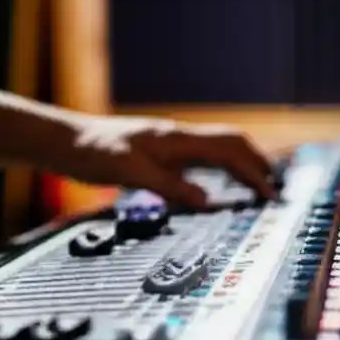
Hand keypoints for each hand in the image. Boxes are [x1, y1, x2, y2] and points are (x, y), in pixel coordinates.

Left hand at [53, 115, 275, 207]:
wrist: (65, 141)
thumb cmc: (93, 154)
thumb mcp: (130, 173)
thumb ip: (170, 187)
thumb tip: (207, 202)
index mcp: (177, 140)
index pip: (229, 151)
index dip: (253, 172)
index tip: (269, 194)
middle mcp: (180, 137)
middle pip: (233, 142)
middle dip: (258, 164)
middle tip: (274, 190)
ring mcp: (173, 143)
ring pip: (221, 147)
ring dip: (243, 163)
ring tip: (258, 186)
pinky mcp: (164, 151)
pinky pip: (204, 156)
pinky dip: (223, 167)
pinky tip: (221, 183)